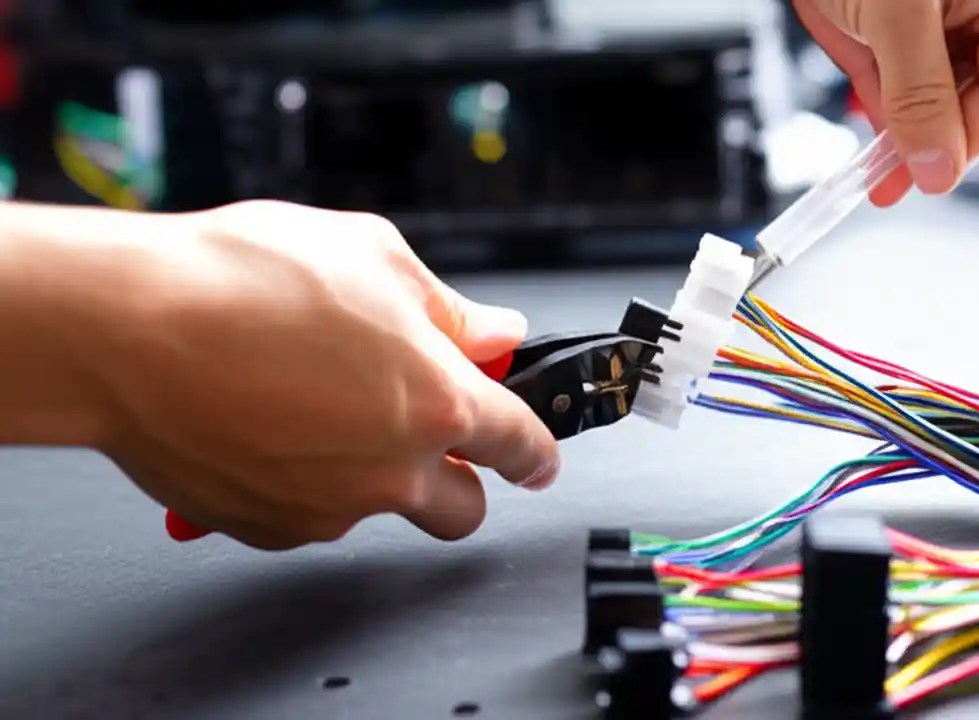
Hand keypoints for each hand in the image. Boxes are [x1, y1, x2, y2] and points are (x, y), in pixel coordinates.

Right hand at [89, 200, 558, 548]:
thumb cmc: (240, 281)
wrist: (124, 328)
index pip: (520, 444)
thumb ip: (449, 309)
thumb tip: (494, 333)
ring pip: (380, 511)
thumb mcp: (374, 257)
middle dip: (458, 476)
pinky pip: (311, 514)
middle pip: (462, 508)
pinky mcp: (269, 527)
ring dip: (371, 473)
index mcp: (437, 402)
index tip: (539, 458)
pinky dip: (304, 480)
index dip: (538, 450)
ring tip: (315, 402)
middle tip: (422, 430)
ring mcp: (329, 508)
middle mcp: (392, 471)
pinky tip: (271, 422)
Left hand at [794, 0, 978, 204]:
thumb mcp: (898, 11)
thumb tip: (938, 165)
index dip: (972, 141)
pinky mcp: (886, 20)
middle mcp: (975, 11)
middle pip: (970, 100)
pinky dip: (874, 100)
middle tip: (891, 181)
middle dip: (929, 138)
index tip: (929, 175)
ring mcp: (928, 18)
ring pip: (925, 95)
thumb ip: (920, 90)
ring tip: (872, 169)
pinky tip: (866, 130)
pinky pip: (889, 74)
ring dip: (897, 126)